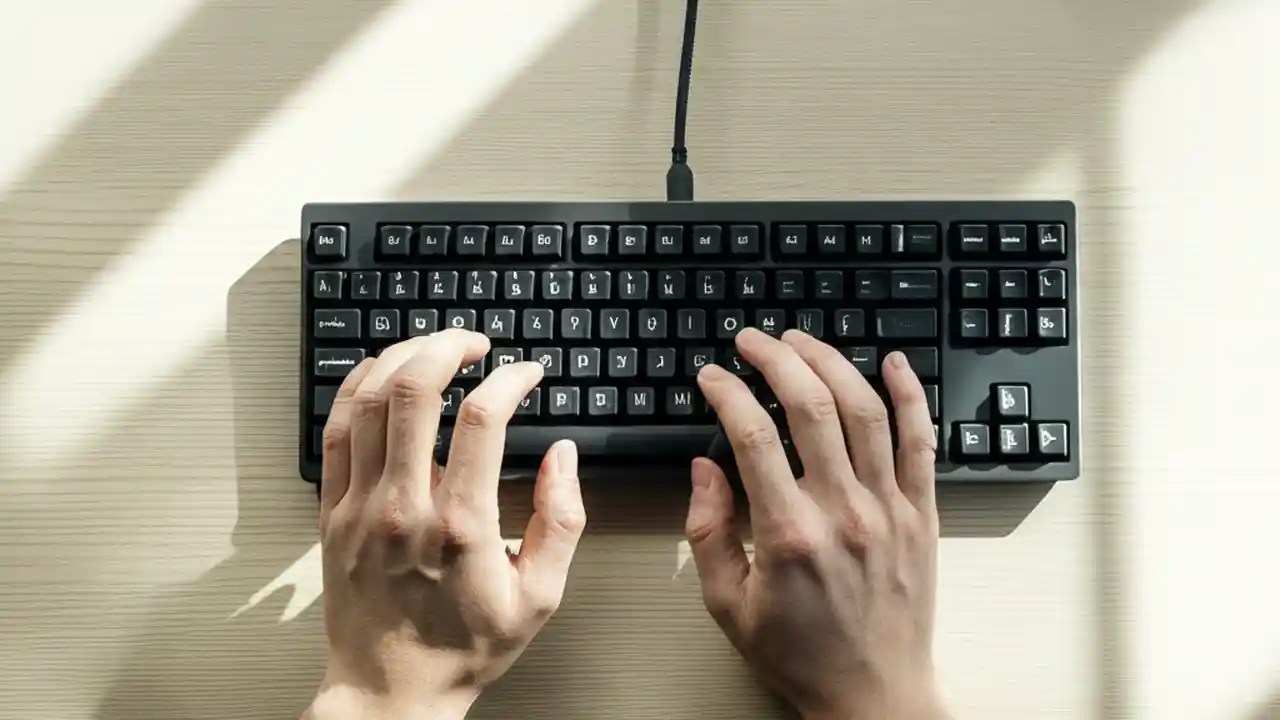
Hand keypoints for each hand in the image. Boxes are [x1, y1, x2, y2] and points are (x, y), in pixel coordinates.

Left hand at [303, 330, 585, 719]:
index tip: (528, 373)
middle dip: (449, 346)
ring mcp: (360, 507)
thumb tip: (562, 456)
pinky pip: (336, 433)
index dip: (512, 379)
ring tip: (433, 348)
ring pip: (368, 401)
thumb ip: (561, 519)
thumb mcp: (540, 596)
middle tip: (475, 343)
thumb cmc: (463, 647)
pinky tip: (380, 373)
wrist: (390, 692)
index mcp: (461, 524)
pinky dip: (355, 390)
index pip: (483, 418)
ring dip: (403, 358)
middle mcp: (404, 507)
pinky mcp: (332, 513)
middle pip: (415, 391)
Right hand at [685, 328, 950, 719]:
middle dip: (776, 358)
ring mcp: (888, 509)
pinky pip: (922, 440)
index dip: (727, 392)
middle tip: (753, 340)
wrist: (873, 694)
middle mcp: (843, 512)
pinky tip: (891, 363)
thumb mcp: (728, 605)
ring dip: (831, 362)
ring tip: (802, 341)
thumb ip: (708, 532)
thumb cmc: (800, 654)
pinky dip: (910, 394)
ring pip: (865, 410)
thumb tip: (704, 469)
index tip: (711, 377)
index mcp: (789, 534)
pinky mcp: (921, 513)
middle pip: (810, 406)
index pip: (752, 435)